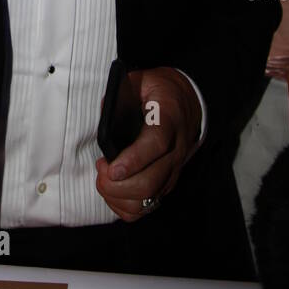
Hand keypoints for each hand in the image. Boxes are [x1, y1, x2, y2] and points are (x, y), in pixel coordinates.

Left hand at [95, 67, 201, 220]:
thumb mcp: (142, 80)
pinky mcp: (167, 184)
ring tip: (104, 178)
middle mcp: (174, 151)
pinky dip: (124, 206)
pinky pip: (146, 207)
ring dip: (118, 196)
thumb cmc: (160, 93)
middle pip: (149, 182)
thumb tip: (104, 111)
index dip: (133, 160)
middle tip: (101, 168)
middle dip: (116, 185)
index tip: (111, 167)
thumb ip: (122, 92)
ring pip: (147, 199)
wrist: (187, 104)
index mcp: (168, 120)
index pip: (155, 145)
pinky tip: (112, 190)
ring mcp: (172, 171)